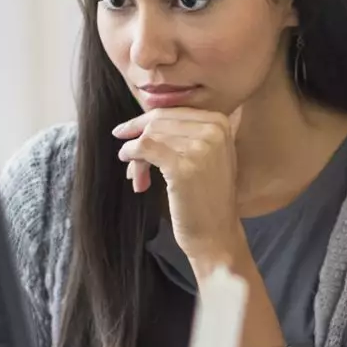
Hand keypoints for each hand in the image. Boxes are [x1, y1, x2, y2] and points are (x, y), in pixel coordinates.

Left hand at [113, 107, 245, 266]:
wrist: (216, 234)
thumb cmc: (205, 197)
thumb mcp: (205, 155)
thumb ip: (183, 132)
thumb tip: (141, 120)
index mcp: (220, 122)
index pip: (171, 112)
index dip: (144, 123)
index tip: (127, 134)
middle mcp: (214, 129)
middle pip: (158, 121)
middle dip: (137, 137)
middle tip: (127, 157)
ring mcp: (200, 147)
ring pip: (149, 134)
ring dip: (134, 154)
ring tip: (136, 175)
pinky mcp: (183, 166)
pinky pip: (144, 148)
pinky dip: (131, 156)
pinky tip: (133, 175)